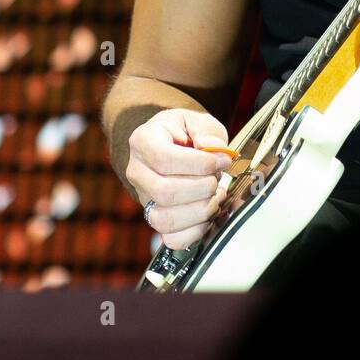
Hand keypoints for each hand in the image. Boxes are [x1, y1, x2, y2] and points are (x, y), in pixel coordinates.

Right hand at [126, 108, 233, 249]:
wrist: (172, 143)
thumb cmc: (184, 132)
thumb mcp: (197, 120)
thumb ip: (207, 132)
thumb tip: (214, 150)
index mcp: (143, 141)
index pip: (165, 160)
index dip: (199, 164)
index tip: (221, 162)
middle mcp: (138, 172)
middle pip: (164, 192)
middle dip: (202, 187)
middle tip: (217, 178)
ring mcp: (144, 199)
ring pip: (165, 220)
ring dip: (200, 210)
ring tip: (215, 195)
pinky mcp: (155, 219)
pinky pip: (172, 239)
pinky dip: (196, 230)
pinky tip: (208, 213)